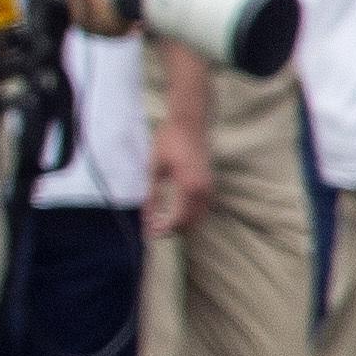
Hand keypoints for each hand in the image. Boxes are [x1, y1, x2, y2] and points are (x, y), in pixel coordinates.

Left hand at [147, 118, 213, 237]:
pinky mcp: (211, 183)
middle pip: (193, 223)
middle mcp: (204, 190)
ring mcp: (210, 187)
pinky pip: (203, 208)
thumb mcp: (154, 167)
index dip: (165, 230)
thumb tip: (144, 218)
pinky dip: (191, 215)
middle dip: (174, 230)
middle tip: (153, 230)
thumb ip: (150, 195)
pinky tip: (175, 212)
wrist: (190, 121)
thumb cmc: (169, 140)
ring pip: (200, 217)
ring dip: (183, 224)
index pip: (180, 220)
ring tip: (161, 222)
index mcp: (190, 186)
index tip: (150, 234)